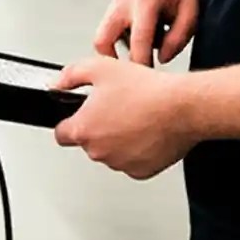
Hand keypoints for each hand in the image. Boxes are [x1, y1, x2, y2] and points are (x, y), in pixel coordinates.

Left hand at [52, 57, 197, 180]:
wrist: (182, 107)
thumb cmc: (146, 90)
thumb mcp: (100, 68)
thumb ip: (70, 75)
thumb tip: (57, 84)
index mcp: (83, 129)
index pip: (61, 134)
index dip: (68, 122)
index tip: (78, 117)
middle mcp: (98, 151)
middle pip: (88, 142)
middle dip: (97, 128)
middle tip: (115, 110)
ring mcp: (120, 164)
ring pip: (110, 153)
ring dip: (117, 140)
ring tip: (134, 117)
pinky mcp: (141, 171)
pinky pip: (132, 162)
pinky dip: (136, 151)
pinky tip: (146, 132)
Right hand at [95, 0, 199, 65]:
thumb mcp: (192, 12)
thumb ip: (177, 39)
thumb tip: (160, 59)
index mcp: (145, 2)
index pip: (138, 44)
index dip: (141, 67)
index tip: (147, 83)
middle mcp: (123, 2)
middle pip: (102, 41)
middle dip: (114, 61)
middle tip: (134, 72)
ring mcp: (115, 1)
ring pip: (104, 37)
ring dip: (122, 48)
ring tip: (149, 43)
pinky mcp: (114, 3)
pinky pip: (111, 28)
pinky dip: (124, 37)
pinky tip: (146, 32)